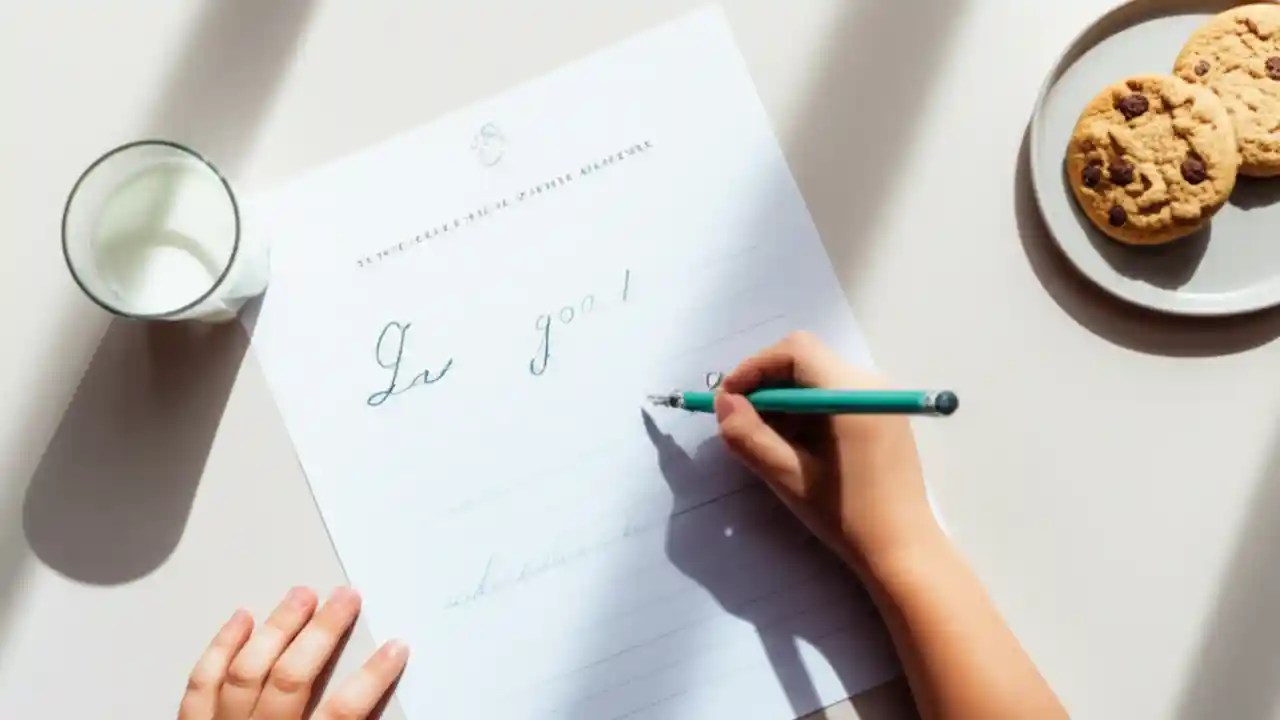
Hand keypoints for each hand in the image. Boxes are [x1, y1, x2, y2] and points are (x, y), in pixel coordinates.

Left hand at [179, 587, 407, 719]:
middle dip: (322, 633)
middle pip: (291, 679)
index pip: (342, 714)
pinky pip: (201, 684)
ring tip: (301, 596)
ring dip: (276, 628)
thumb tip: (380, 718)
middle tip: (345, 598)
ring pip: (245, 672)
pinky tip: (241, 619)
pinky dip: (220, 647)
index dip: (372, 679)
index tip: (396, 647)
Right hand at [714, 332, 939, 572]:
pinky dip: (806, 408)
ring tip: (765, 437)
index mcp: (851, 393)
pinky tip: (795, 443)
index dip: (755, 366)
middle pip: (807, 359)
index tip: (729, 399)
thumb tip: (724, 402)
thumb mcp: (788, 477)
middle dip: (766, 382)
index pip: (796, 350)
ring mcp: (880, 399)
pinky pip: (834, 394)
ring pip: (818, 376)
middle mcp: (870, 384)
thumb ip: (750, 436)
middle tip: (740, 419)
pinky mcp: (882, 416)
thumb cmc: (847, 515)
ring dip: (785, 398)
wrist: (903, 549)